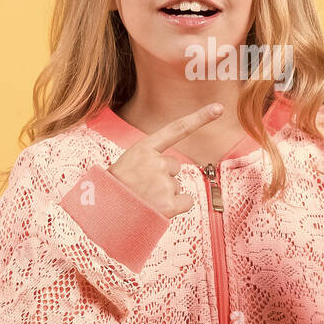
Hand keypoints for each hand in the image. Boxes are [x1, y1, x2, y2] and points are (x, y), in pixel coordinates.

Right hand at [108, 102, 222, 217]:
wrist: (104, 215)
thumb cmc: (115, 192)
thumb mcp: (126, 165)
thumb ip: (149, 161)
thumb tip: (171, 170)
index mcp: (143, 149)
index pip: (176, 129)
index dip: (200, 118)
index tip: (219, 108)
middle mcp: (156, 162)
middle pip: (175, 167)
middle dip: (163, 178)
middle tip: (141, 189)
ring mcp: (163, 182)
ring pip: (177, 186)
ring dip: (164, 195)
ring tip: (143, 200)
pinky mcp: (169, 203)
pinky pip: (186, 201)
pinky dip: (176, 207)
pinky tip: (157, 209)